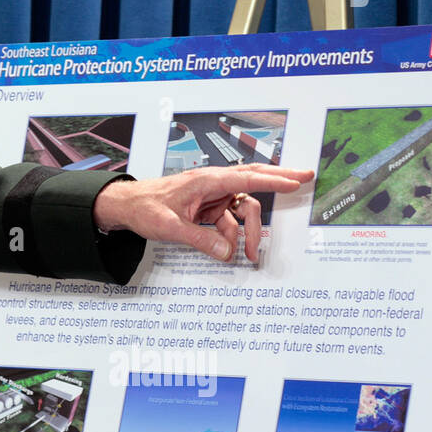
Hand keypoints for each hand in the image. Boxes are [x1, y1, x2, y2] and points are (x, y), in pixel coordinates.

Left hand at [92, 165, 314, 262]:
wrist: (127, 206)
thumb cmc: (144, 207)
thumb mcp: (169, 227)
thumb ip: (199, 240)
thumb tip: (226, 251)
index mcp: (205, 180)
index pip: (245, 177)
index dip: (273, 180)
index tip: (295, 181)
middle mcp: (212, 184)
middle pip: (253, 179)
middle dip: (279, 180)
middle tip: (305, 179)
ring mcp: (212, 195)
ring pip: (243, 208)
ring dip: (251, 231)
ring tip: (252, 253)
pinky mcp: (208, 207)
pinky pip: (230, 220)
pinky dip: (235, 235)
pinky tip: (231, 250)